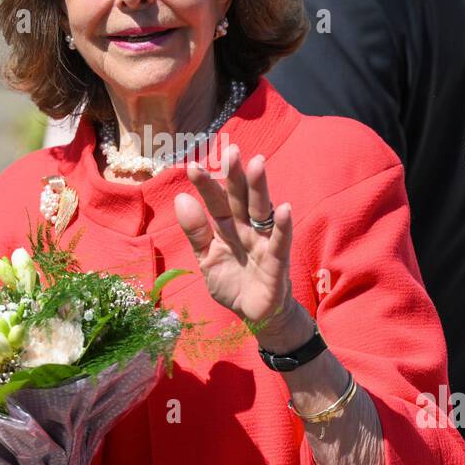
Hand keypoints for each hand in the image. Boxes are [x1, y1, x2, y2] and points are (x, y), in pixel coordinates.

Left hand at [174, 145, 297, 339]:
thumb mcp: (207, 258)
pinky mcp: (277, 262)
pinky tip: (284, 208)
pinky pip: (280, 242)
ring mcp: (263, 242)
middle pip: (240, 198)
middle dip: (236, 175)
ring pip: (261, 211)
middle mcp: (246, 228)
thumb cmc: (232, 282)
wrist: (254, 314)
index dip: (206, 185)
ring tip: (257, 164)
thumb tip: (181, 198)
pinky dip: (283, 226)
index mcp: (227, 226)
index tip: (193, 165)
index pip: (216, 201)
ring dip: (260, 188)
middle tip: (231, 150)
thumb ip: (196, 231)